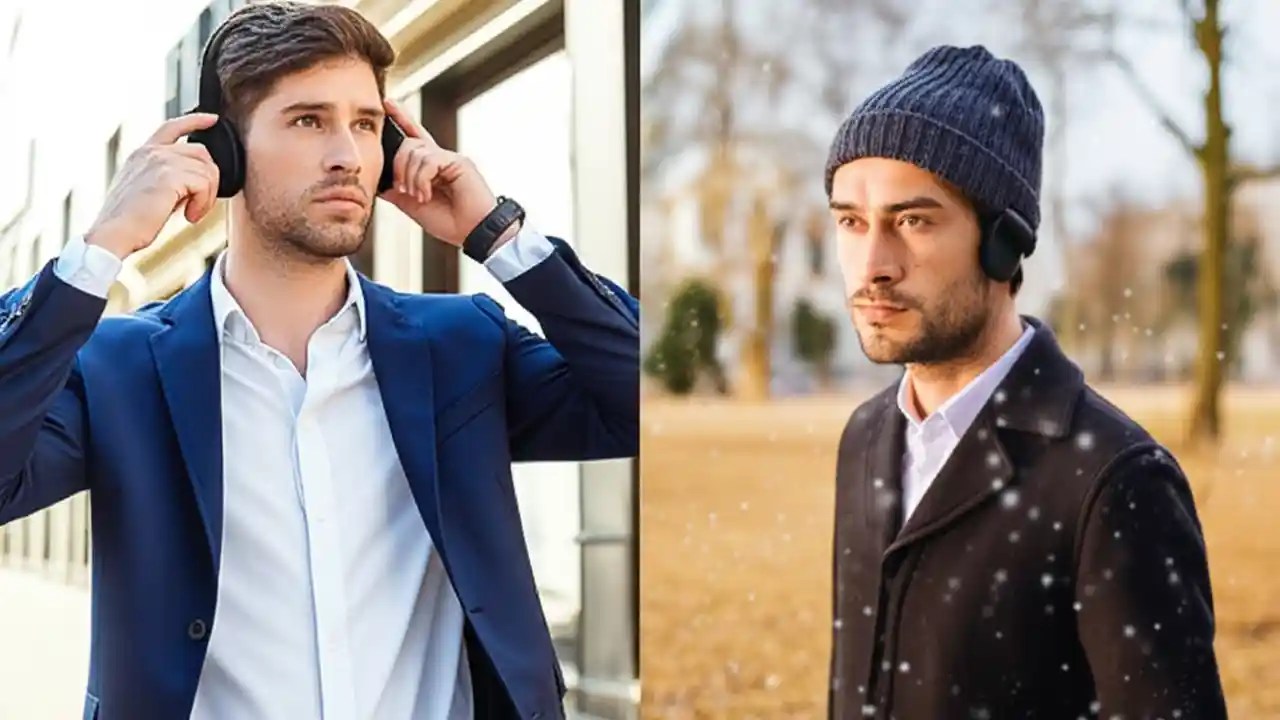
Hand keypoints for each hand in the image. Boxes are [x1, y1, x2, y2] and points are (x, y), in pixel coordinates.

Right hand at [85, 113, 221, 260]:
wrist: (113, 234)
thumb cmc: (129, 222)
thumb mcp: (146, 190)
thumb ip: (166, 178)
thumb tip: (195, 181)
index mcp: (143, 153)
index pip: (172, 127)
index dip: (195, 120)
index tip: (212, 119)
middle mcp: (151, 152)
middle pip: (201, 152)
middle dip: (209, 179)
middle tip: (197, 204)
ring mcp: (159, 161)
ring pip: (207, 169)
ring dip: (207, 196)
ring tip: (191, 212)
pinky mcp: (168, 176)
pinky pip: (204, 184)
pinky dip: (203, 203)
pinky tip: (190, 216)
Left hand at [379, 98, 499, 246]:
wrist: (472, 232)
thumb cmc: (448, 221)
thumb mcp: (413, 205)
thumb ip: (397, 190)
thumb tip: (378, 181)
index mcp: (430, 167)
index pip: (413, 135)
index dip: (401, 117)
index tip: (387, 102)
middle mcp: (440, 158)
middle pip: (408, 144)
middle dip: (398, 167)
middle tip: (403, 190)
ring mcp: (450, 158)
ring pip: (415, 152)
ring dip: (411, 178)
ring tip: (420, 197)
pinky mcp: (458, 162)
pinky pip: (429, 160)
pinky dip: (422, 179)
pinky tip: (427, 195)